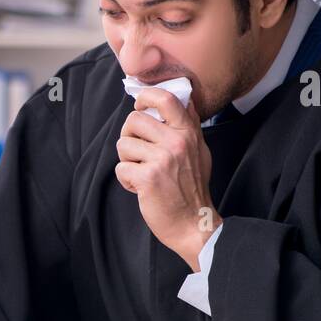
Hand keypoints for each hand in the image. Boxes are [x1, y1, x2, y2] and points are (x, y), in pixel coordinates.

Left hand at [116, 87, 221, 270]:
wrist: (193, 223)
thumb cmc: (192, 188)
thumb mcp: (199, 151)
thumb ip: (189, 125)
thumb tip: (185, 99)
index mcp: (188, 132)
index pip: (165, 98)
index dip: (145, 97)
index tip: (140, 106)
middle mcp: (176, 141)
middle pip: (134, 119)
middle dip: (129, 135)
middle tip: (137, 152)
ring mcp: (162, 158)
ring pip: (123, 144)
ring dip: (127, 160)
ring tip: (142, 172)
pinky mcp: (148, 176)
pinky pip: (121, 167)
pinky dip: (126, 179)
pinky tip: (140, 187)